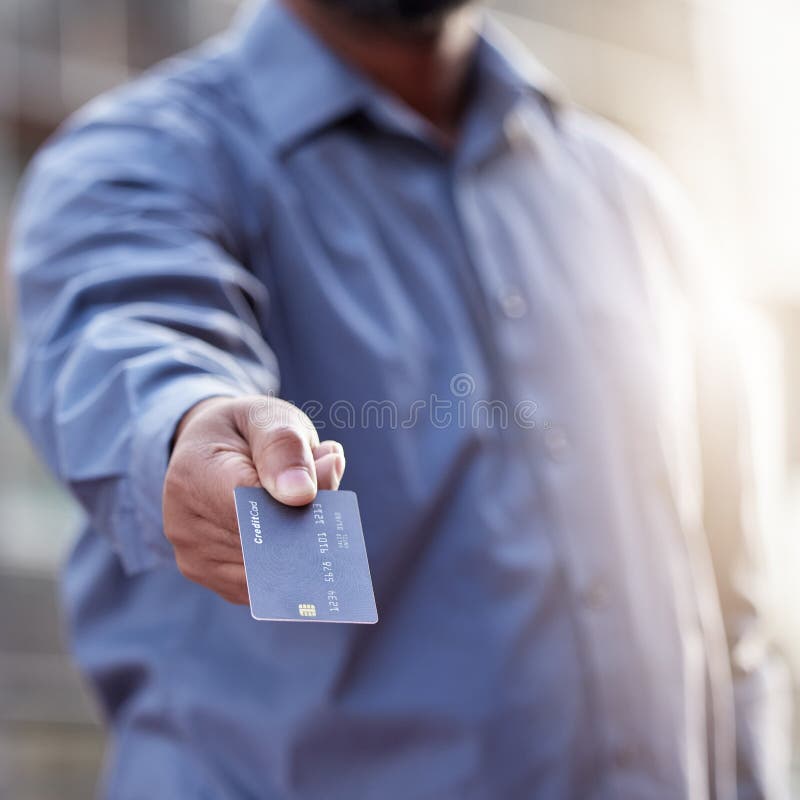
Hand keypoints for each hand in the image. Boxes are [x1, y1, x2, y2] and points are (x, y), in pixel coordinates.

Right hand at [163, 395, 344, 603]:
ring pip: (269, 569)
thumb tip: (303, 493)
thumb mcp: (265, 416)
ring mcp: (196, 559)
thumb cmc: (244, 430)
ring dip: (301, 541)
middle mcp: (183, 525)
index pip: (252, 506)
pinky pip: (266, 583)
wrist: (209, 450)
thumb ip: (285, 446)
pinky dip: (290, 560)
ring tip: (307, 496)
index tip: (328, 483)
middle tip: (329, 484)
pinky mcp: (215, 579)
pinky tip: (296, 525)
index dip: (296, 504)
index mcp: (192, 474)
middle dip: (305, 521)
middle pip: (264, 542)